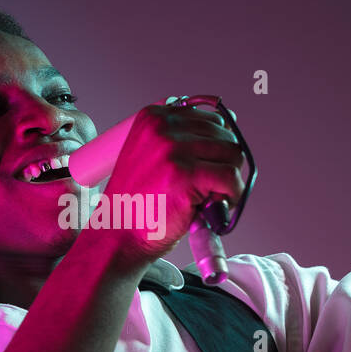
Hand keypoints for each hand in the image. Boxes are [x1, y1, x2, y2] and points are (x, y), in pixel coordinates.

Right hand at [84, 103, 244, 268]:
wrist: (118, 234)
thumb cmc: (139, 201)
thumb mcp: (153, 154)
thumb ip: (184, 138)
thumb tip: (228, 122)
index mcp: (154, 117)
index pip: (212, 119)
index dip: (216, 148)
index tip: (203, 168)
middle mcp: (163, 127)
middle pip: (226, 136)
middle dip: (224, 164)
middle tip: (207, 188)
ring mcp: (174, 150)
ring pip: (232, 155)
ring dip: (228, 181)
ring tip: (207, 198)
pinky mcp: (186, 175)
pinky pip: (230, 178)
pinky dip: (231, 196)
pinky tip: (212, 208)